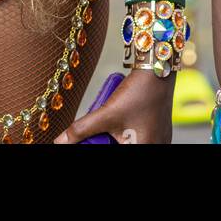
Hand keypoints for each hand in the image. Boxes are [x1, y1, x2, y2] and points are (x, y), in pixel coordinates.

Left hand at [54, 68, 173, 144]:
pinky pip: (139, 138)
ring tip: (113, 124)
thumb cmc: (136, 92)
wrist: (157, 70)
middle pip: (121, 146)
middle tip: (100, 131)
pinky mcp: (160, 133)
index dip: (99, 144)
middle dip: (106, 140)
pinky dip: (128, 135)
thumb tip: (60, 141)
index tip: (91, 139)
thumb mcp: (106, 112)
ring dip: (117, 137)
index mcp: (144, 148)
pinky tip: (123, 123)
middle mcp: (157, 147)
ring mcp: (160, 141)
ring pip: (130, 142)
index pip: (110, 150)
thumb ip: (81, 129)